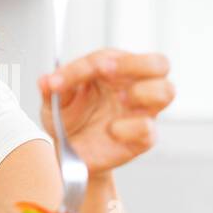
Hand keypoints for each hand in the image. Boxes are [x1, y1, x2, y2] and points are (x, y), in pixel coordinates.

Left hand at [38, 49, 172, 174]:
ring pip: (166, 91)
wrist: (71, 154)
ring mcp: (141, 112)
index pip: (111, 58)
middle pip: (159, 63)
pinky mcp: (142, 139)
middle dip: (136, 63)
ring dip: (143, 91)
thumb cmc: (69, 120)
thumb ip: (53, 90)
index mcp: (114, 71)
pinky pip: (149, 129)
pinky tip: (112, 130)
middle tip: (106, 71)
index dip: (84, 66)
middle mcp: (133, 87)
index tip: (58, 81)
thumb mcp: (54, 103)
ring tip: (119, 98)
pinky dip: (130, 128)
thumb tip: (45, 81)